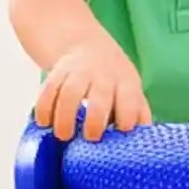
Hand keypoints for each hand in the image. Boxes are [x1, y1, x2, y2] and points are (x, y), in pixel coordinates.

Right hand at [34, 39, 151, 141]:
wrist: (85, 44)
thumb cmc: (113, 79)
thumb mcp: (131, 90)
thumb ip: (138, 114)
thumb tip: (144, 144)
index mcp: (126, 82)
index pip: (130, 100)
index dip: (126, 118)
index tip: (120, 133)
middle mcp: (103, 75)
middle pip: (100, 96)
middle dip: (95, 120)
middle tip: (90, 138)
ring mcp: (79, 71)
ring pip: (70, 92)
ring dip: (65, 117)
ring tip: (63, 136)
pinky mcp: (57, 72)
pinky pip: (48, 89)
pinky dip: (44, 108)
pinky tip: (44, 123)